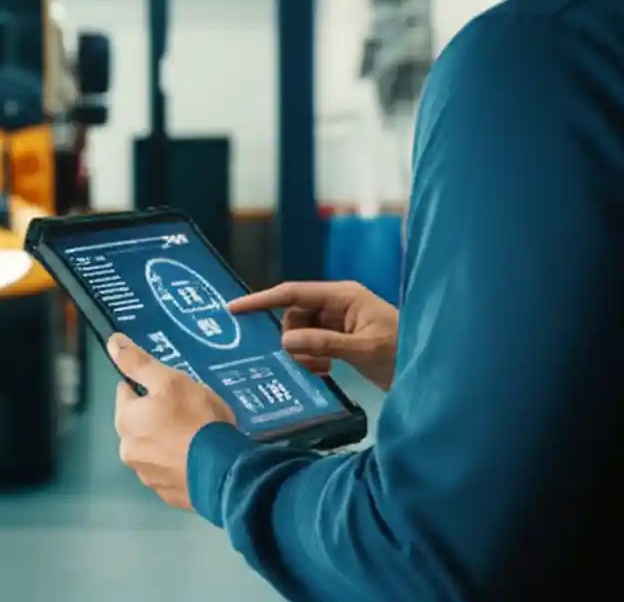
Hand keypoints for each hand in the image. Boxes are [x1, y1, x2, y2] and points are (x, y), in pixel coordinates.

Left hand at [109, 333, 236, 510]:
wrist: (225, 472)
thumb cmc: (196, 419)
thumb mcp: (170, 381)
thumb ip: (138, 362)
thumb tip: (112, 342)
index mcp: (125, 421)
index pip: (127, 392)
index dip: (148, 387)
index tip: (170, 390)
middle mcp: (128, 451)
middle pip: (138, 422)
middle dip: (156, 416)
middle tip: (187, 412)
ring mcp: (147, 476)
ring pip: (152, 448)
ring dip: (166, 441)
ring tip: (195, 437)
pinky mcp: (167, 494)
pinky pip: (168, 471)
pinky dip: (177, 464)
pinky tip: (197, 458)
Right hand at [227, 281, 398, 391]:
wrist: (431, 373)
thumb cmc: (404, 352)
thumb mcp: (363, 349)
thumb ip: (324, 343)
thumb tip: (285, 341)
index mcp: (343, 296)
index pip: (293, 293)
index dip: (262, 300)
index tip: (234, 309)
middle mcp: (338, 305)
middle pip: (294, 316)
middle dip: (291, 338)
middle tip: (303, 362)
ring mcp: (340, 322)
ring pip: (300, 333)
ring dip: (302, 352)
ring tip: (319, 369)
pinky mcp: (341, 340)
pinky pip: (312, 345)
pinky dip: (311, 358)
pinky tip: (323, 372)